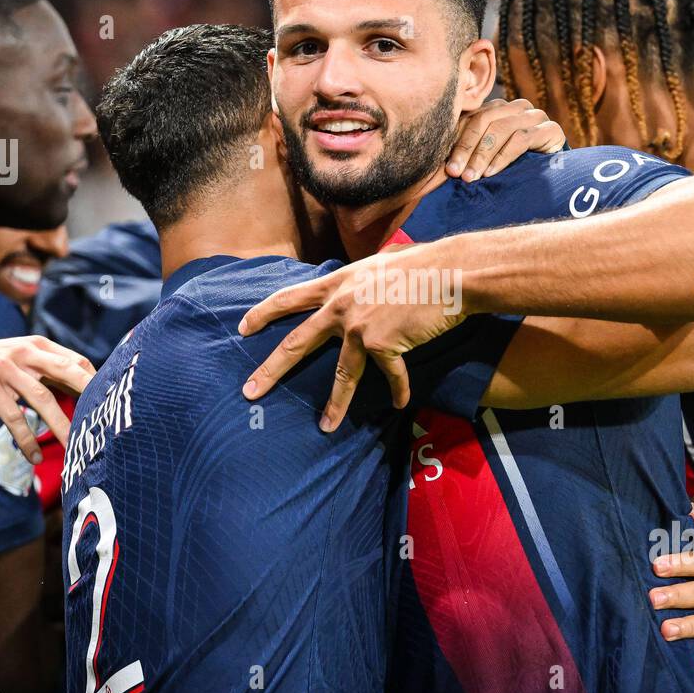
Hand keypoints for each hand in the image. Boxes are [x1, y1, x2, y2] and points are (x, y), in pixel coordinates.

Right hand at [0, 336, 95, 463]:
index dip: (95, 380)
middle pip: (67, 372)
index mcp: (38, 345)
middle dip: (90, 394)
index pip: (76, 360)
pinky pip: (14, 417)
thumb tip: (82, 389)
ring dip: (61, 425)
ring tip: (74, 447)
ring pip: (43, 399)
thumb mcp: (19, 357)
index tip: (109, 401)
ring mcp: (7, 370)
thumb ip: (48, 369)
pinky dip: (26, 439)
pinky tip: (35, 457)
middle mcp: (26, 353)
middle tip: (106, 417)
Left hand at [239, 243, 466, 430]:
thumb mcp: (379, 266)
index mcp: (337, 283)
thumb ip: (360, 282)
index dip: (263, 313)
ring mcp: (359, 327)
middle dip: (270, 370)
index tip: (243, 328)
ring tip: (326, 427)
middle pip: (296, 343)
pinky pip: (391, 376)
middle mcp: (341, 306)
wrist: (450, 273)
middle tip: (250, 391)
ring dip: (334, 405)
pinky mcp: (383, 344)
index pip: (289, 298)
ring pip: (342, 375)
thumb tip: (358, 289)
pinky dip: (398, 390)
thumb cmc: (422, 265)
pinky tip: (401, 403)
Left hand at [444, 98, 564, 181]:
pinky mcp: (551, 130)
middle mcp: (516, 107)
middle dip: (467, 149)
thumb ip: (466, 153)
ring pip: (502, 128)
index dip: (457, 142)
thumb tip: (440, 165)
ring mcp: (535, 116)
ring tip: (471, 177)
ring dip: (483, 155)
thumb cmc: (513, 170)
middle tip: (456, 174)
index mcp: (498, 109)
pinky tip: (492, 173)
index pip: (472, 118)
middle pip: (485, 120)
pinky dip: (503, 157)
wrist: (553, 179)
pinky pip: (522, 138)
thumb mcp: (485, 160)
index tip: (447, 169)